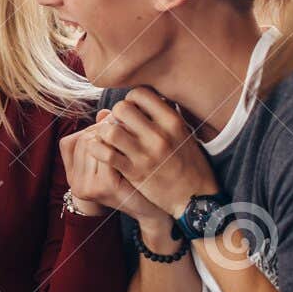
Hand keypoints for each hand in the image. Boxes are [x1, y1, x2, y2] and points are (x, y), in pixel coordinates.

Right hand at [59, 112, 172, 229]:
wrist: (150, 210)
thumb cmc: (133, 181)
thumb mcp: (115, 159)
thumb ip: (104, 138)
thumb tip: (103, 112)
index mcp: (73, 176)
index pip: (71, 142)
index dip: (92, 128)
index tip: (113, 119)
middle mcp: (75, 183)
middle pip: (83, 141)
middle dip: (104, 129)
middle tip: (124, 120)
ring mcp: (87, 187)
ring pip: (94, 146)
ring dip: (112, 135)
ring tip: (130, 128)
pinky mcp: (102, 187)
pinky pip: (107, 155)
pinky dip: (119, 145)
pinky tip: (133, 141)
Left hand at [91, 89, 218, 218]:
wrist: (195, 197)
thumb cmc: (189, 163)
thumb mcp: (183, 133)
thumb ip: (162, 115)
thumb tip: (136, 98)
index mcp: (173, 122)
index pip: (140, 94)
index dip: (130, 100)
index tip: (132, 111)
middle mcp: (159, 135)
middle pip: (122, 108)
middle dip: (115, 114)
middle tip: (117, 124)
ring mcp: (145, 154)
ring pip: (110, 130)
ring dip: (104, 131)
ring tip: (108, 137)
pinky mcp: (134, 172)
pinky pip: (105, 154)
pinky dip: (97, 149)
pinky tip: (100, 150)